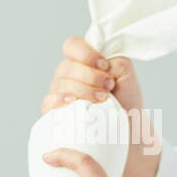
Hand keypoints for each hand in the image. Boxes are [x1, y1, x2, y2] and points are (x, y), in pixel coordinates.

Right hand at [40, 36, 158, 176]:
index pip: (72, 46)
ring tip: (102, 100)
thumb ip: (114, 60)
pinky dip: (60, 100)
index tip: (103, 66)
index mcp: (83, 61)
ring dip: (82, 90)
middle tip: (108, 87)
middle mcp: (68, 75)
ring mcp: (59, 93)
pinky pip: (48, 102)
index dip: (85, 53)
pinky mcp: (54, 113)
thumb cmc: (126, 102)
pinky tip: (72, 104)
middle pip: (67, 66)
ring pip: (60, 83)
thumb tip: (101, 63)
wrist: (127, 130)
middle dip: (89, 76)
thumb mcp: (126, 75)